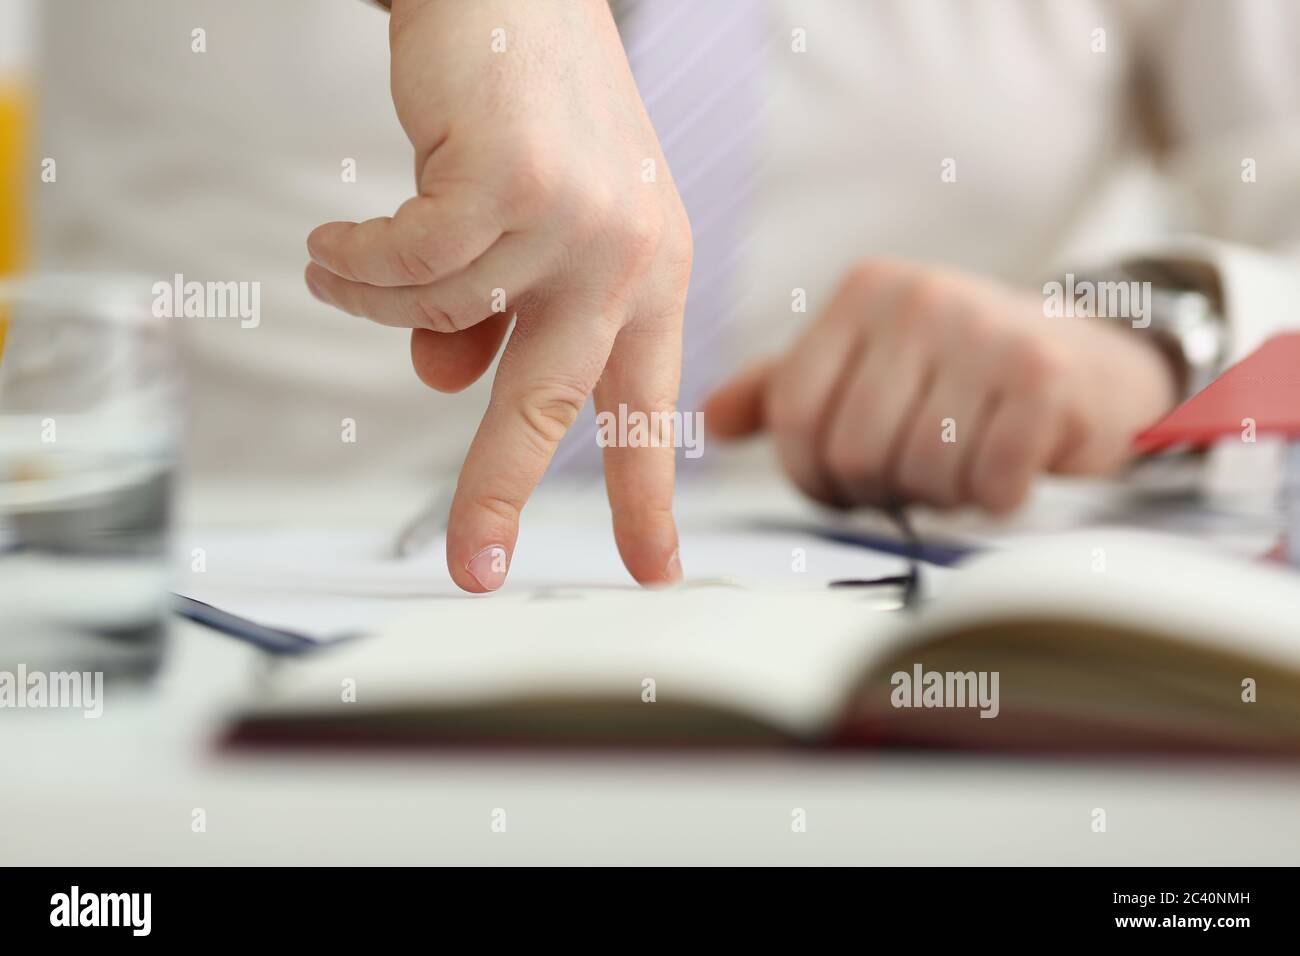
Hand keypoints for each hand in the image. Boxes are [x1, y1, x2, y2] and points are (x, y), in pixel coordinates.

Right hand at [304, 0, 691, 590]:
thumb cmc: (524, 114)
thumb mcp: (536, 229)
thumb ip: (500, 317)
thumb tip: (444, 380)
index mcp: (652, 277)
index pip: (647, 406)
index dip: (646, 498)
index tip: (654, 572)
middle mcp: (630, 257)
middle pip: (553, 406)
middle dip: (500, 494)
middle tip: (475, 567)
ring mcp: (578, 220)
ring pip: (443, 320)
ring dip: (378, 300)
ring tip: (351, 261)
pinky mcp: (515, 183)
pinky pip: (406, 268)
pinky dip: (355, 262)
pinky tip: (336, 243)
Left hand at [704, 259, 1177, 512]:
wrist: (1091, 363)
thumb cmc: (958, 376)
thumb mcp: (867, 364)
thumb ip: (786, 389)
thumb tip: (708, 420)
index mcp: (865, 294)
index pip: (796, 412)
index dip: (809, 473)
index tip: (839, 484)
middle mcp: (920, 299)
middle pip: (853, 449)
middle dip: (878, 488)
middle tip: (912, 478)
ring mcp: (985, 331)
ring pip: (918, 469)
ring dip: (940, 494)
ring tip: (962, 464)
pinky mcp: (1044, 376)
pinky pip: (989, 479)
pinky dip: (996, 496)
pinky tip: (1008, 467)